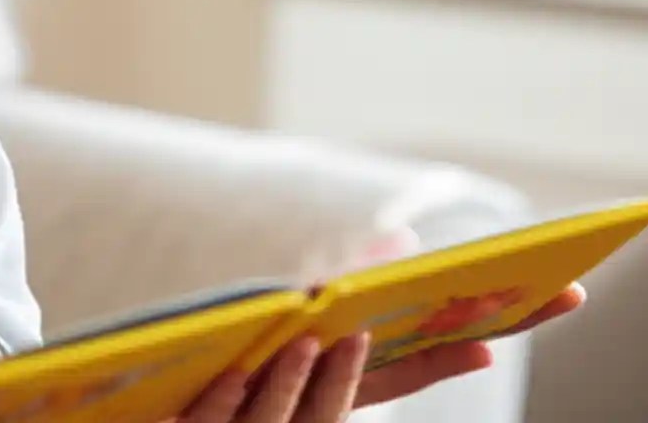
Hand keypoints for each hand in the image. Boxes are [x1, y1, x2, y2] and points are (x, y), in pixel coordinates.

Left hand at [183, 283, 584, 420]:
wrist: (158, 407)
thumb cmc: (243, 367)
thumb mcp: (295, 321)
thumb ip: (348, 282)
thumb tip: (404, 243)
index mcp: (330, 395)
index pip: (398, 382)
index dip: (443, 367)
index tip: (489, 346)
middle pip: (344, 405)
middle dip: (353, 375)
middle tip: (368, 334)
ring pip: (278, 422)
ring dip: (291, 384)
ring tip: (306, 343)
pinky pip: (211, 422)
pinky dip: (225, 399)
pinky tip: (232, 374)